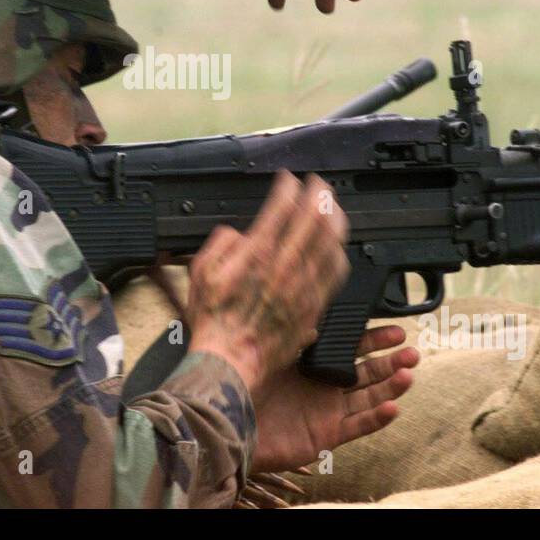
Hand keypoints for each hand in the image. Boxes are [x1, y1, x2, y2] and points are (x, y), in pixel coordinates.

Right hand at [186, 171, 349, 394]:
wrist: (230, 360)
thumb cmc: (214, 321)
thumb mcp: (201, 272)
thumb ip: (220, 243)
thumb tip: (236, 233)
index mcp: (257, 253)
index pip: (281, 208)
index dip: (288, 188)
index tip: (289, 180)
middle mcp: (285, 266)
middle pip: (313, 219)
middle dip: (319, 195)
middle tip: (320, 185)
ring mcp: (303, 286)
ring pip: (329, 242)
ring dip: (334, 219)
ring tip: (334, 207)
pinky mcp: (314, 305)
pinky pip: (335, 273)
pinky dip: (338, 252)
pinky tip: (337, 247)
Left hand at [249, 324, 419, 473]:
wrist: (230, 423)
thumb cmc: (245, 384)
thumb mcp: (273, 351)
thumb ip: (299, 337)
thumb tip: (321, 324)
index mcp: (313, 363)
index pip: (352, 348)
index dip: (375, 340)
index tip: (397, 331)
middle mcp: (324, 386)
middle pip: (367, 372)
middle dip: (390, 361)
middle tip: (411, 352)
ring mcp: (327, 410)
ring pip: (368, 397)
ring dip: (390, 387)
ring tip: (408, 375)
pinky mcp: (327, 434)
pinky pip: (358, 426)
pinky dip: (377, 418)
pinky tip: (393, 407)